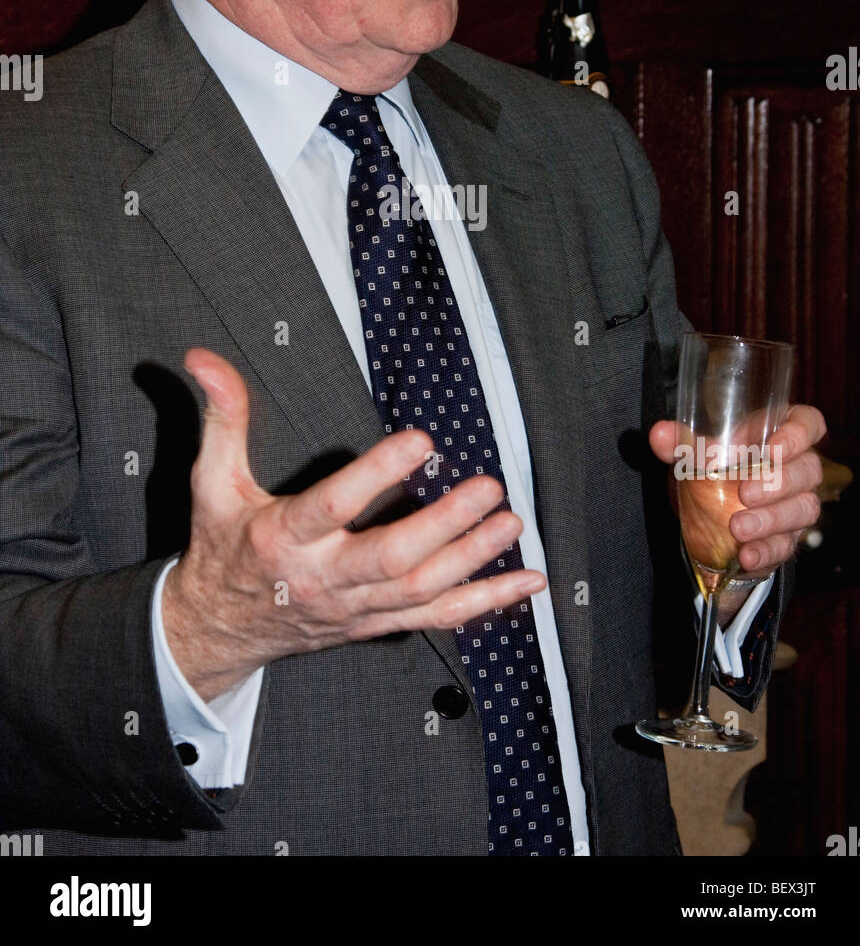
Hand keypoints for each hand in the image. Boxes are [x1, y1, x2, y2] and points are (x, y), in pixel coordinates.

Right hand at [163, 348, 545, 701]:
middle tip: (487, 488)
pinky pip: (436, 619)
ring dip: (472, 560)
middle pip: (391, 559)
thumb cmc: (222, 547)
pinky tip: (525, 583)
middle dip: (444, 526)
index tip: (420, 441)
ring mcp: (353, 607)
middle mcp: (323, 577)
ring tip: (509, 523)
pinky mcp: (375, 624)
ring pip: (420, 592)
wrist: (218, 629)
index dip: (378, 474)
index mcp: (283, 537)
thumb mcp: (212, 481)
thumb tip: (205, 359)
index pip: (334, 505)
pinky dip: (484, 602)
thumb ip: (221, 417)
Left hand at [649, 404, 825, 581]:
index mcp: (777, 435)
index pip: (808, 423)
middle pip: (807, 470)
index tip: (775, 447)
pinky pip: (787, 545)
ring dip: (772, 520)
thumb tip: (659, 434)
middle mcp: (796, 468)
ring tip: (738, 527)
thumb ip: (680, 442)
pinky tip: (747, 556)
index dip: (799, 432)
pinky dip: (767, 551)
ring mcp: (795, 505)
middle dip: (778, 483)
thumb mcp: (697, 453)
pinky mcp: (787, 538)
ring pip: (803, 509)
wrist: (712, 512)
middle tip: (745, 493)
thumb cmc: (716, 467)